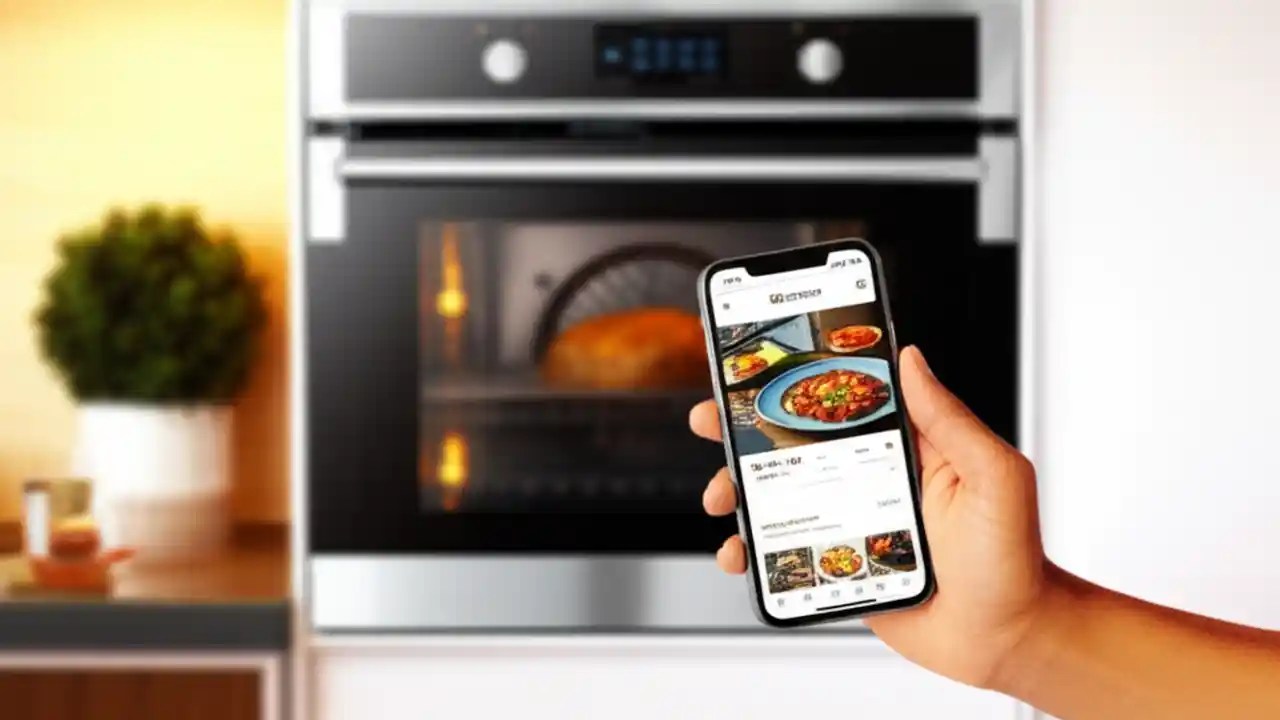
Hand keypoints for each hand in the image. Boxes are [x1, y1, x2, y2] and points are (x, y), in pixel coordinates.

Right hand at [691, 346, 1048, 688]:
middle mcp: (869, 479)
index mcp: (903, 447)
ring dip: (737, 491)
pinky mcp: (837, 564)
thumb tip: (913, 361)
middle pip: (792, 445)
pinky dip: (751, 552)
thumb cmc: (1014, 558)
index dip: (795, 380)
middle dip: (742, 429)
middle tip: (710, 419)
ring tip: (720, 497)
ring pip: (777, 497)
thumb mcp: (994, 476)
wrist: (1005, 638)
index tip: (753, 366)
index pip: (841, 399)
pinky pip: (783, 552)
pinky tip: (738, 552)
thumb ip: (950, 420)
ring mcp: (848, 522)